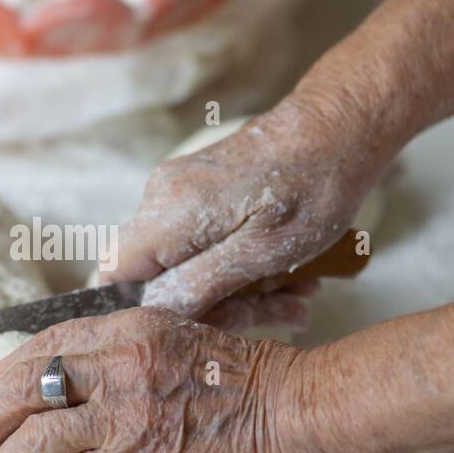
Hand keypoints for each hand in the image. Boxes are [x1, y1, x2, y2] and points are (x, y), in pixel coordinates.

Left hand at [0, 307, 341, 452]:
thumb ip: (121, 358)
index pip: (38, 347)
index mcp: (128, 329)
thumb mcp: (178, 343)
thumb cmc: (248, 383)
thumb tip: (62, 390)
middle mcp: (121, 364)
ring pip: (34, 440)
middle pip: (21, 388)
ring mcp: (129, 414)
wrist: (299, 418)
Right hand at [110, 96, 387, 319]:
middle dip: (221, 306)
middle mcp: (161, 199)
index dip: (146, 308)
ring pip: (189, 266)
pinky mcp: (200, 193)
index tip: (201, 325)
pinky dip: (246, 266)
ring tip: (302, 293)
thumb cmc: (312, 186)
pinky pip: (207, 245)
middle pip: (158, 276)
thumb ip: (199, 284)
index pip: (115, 273)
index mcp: (167, 211)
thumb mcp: (262, 251)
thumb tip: (155, 313)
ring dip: (246, 291)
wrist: (338, 127)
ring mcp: (179, 194)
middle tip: (284, 312)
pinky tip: (294, 275)